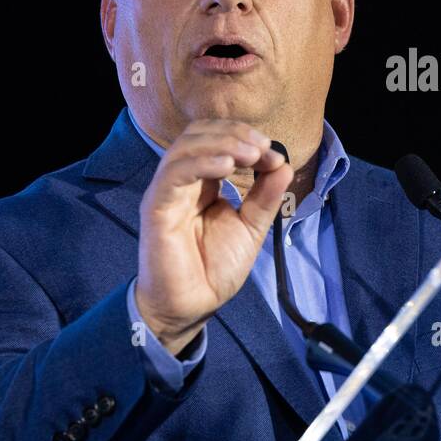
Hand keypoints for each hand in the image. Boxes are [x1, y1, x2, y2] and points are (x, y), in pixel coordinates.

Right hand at [135, 119, 291, 354]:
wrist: (192, 306)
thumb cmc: (214, 268)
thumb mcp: (251, 227)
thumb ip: (265, 196)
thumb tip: (284, 164)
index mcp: (204, 182)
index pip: (218, 141)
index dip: (246, 139)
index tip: (275, 154)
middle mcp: (183, 181)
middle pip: (200, 134)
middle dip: (235, 134)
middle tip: (263, 147)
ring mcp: (168, 191)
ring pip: (186, 146)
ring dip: (222, 143)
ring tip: (251, 154)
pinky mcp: (157, 207)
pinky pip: (174, 174)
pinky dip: (201, 162)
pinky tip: (227, 166)